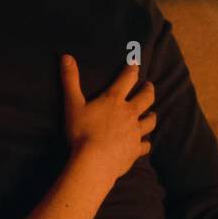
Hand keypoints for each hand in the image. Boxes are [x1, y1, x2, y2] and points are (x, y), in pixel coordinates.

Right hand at [61, 55, 155, 179]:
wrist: (95, 162)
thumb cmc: (82, 132)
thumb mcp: (72, 104)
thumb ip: (70, 80)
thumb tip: (66, 56)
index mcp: (114, 100)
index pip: (127, 79)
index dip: (132, 69)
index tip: (136, 63)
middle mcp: (129, 113)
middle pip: (146, 98)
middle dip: (148, 90)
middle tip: (149, 86)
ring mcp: (135, 132)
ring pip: (150, 121)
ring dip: (151, 115)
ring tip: (152, 113)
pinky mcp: (136, 149)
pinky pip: (146, 145)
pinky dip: (146, 143)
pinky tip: (145, 143)